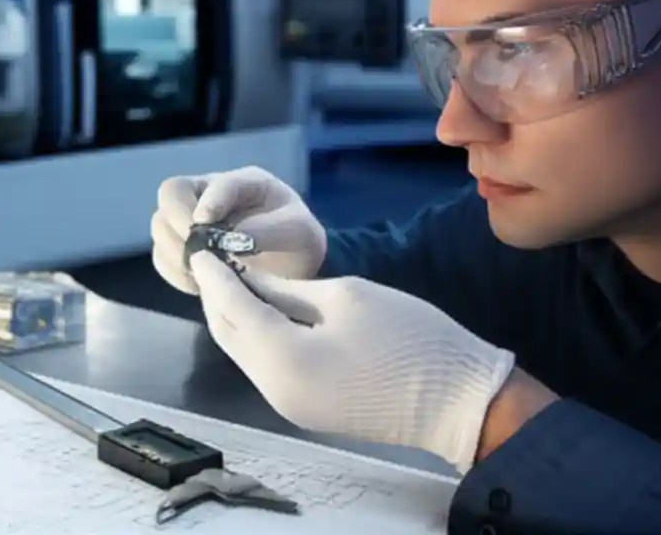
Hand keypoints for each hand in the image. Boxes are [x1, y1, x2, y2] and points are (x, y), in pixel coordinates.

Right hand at [151, 167, 326, 294]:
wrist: (294, 266)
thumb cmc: (299, 240)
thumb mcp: (299, 232)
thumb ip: (271, 230)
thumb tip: (233, 238)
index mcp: (242, 183)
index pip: (214, 183)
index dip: (208, 202)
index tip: (206, 225)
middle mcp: (210, 194)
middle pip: (170, 194)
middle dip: (179, 225)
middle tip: (200, 255)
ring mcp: (192, 219)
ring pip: (160, 225)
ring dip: (176, 251)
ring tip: (203, 274)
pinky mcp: (184, 247)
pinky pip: (162, 256)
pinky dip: (175, 272)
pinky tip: (200, 284)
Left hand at [190, 251, 514, 473]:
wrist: (458, 403)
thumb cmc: (411, 340)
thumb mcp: (347, 298)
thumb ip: (290, 290)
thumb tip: (251, 279)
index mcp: (283, 358)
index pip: (231, 307)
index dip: (214, 274)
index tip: (201, 248)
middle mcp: (275, 389)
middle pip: (228, 335)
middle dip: (216, 296)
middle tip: (214, 260)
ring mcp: (289, 405)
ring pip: (244, 354)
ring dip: (235, 318)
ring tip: (236, 279)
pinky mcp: (305, 411)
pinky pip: (266, 369)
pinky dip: (257, 339)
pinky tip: (265, 312)